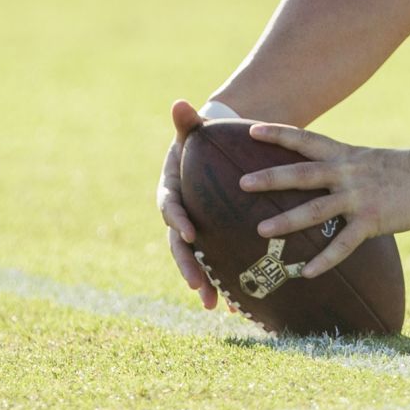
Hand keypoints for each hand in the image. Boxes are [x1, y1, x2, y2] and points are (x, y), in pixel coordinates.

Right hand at [157, 99, 218, 309]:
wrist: (217, 155)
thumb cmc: (206, 141)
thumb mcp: (197, 131)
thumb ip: (187, 122)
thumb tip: (180, 102)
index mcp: (172, 192)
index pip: (170, 208)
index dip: (177, 220)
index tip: (189, 231)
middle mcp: (180, 217)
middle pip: (180, 245)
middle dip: (188, 266)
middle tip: (198, 285)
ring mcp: (196, 232)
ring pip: (197, 261)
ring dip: (205, 284)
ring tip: (216, 305)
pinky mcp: (213, 242)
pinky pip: (218, 264)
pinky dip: (227, 284)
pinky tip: (239, 306)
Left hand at [241, 122, 409, 277]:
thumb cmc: (405, 170)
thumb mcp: (369, 160)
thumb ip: (345, 167)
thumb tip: (324, 178)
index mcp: (345, 155)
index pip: (305, 139)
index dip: (278, 134)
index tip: (250, 131)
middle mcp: (347, 173)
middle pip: (301, 174)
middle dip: (270, 178)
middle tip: (240, 182)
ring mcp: (359, 197)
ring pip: (315, 209)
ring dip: (286, 221)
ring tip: (260, 231)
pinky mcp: (373, 220)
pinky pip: (344, 243)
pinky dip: (325, 259)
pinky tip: (307, 273)